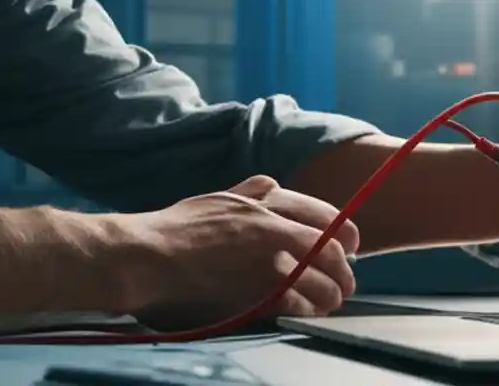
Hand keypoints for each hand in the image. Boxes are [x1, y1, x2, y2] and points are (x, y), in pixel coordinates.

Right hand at [123, 175, 359, 329]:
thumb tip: (273, 187)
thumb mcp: (221, 195)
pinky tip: (309, 311)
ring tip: (332, 301)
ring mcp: (270, 259)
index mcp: (266, 200)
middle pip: (331, 249)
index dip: (344, 233)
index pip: (325, 215)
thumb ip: (252, 192)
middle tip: (345, 280)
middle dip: (344, 268)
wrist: (149, 255)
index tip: (349, 246)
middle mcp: (275, 226)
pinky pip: (300, 301)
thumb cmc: (178, 226)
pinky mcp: (259, 289)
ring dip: (332, 292)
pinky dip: (309, 307)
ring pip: (322, 278)